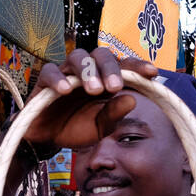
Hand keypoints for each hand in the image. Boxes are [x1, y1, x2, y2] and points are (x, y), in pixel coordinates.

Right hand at [22, 48, 159, 149]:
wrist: (48, 140)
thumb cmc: (77, 129)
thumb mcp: (100, 127)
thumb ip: (114, 114)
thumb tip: (132, 99)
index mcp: (104, 79)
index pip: (123, 66)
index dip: (137, 66)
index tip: (152, 73)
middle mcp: (87, 72)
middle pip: (101, 55)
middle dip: (111, 68)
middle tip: (115, 87)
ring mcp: (65, 73)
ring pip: (77, 57)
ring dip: (87, 71)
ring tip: (94, 90)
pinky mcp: (43, 81)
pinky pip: (50, 72)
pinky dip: (58, 78)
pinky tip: (66, 90)